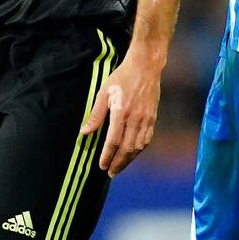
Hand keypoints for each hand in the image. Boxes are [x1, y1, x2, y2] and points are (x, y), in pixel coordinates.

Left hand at [81, 47, 163, 175]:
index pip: (113, 141)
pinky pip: (147, 139)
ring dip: (129, 159)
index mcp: (121, 112)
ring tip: (120, 167)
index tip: (101, 165)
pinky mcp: (153, 118)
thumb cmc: (122, 77)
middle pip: (127, 148)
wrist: (145, 67)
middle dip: (118, 163)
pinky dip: (139, 150)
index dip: (107, 155)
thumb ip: (95, 114)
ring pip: (138, 146)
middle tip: (110, 172)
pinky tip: (133, 154)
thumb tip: (85, 132)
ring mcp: (146, 119)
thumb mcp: (104, 93)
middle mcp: (135, 118)